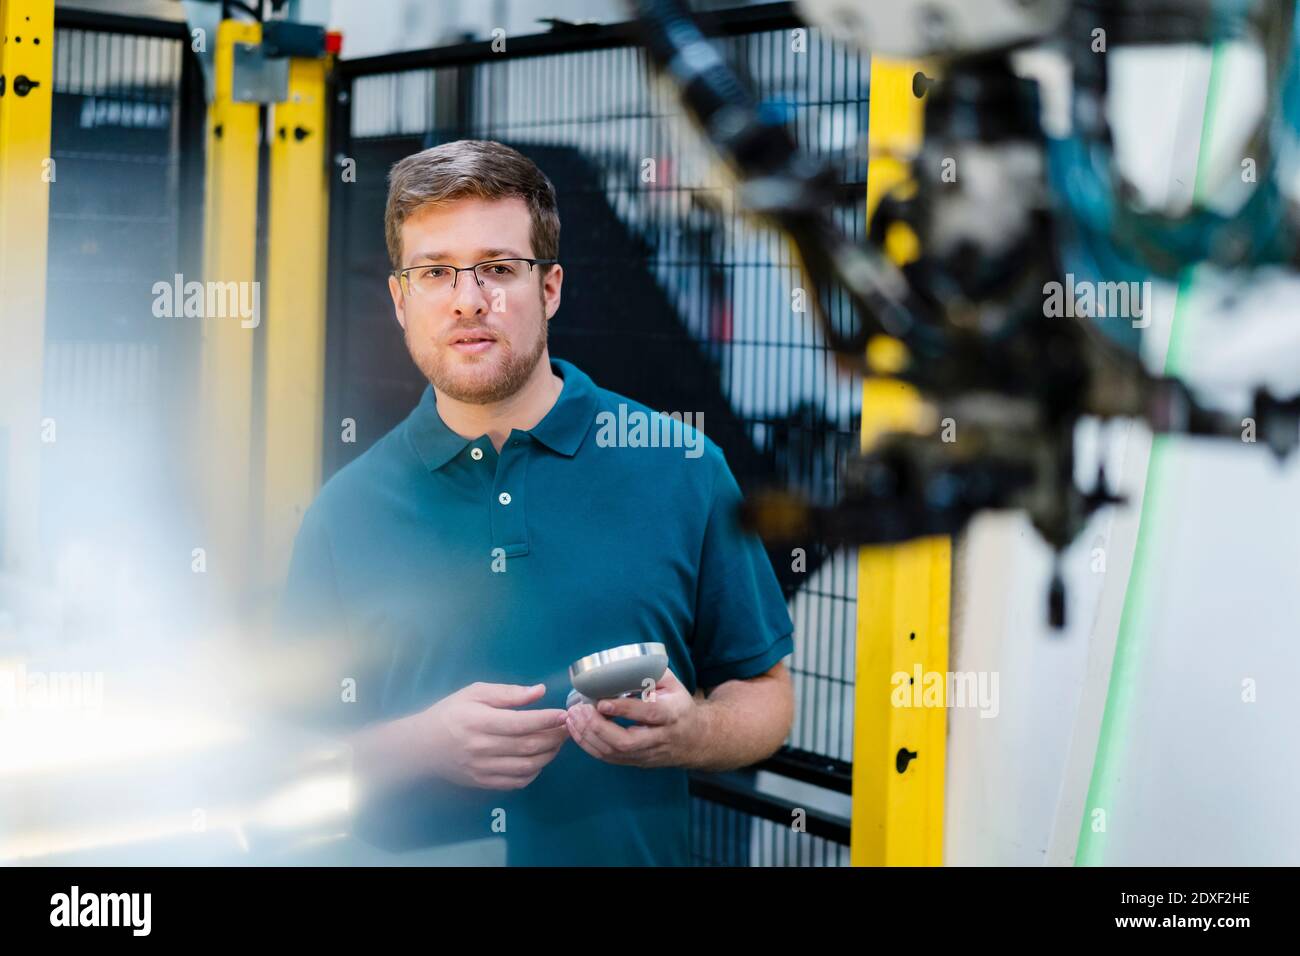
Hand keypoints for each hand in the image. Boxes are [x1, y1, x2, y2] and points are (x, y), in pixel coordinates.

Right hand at [426, 682, 568, 789]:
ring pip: (527, 766)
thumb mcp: (474, 693)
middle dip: (554, 737)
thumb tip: (539, 692)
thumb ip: (508, 693)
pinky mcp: (483, 782)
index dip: (546, 719)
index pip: (520, 723)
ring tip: (557, 742)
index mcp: (479, 721)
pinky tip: (539, 759)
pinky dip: (534, 772)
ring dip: (549, 755)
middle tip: (567, 727)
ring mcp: (483, 768)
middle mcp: (482, 747)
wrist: (422, 746)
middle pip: (528, 746)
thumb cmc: (450, 713)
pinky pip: (517, 782)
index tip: (563, 714)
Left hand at [565, 668, 703, 768]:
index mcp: (671, 714)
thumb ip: (651, 673)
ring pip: (614, 753)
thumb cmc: (679, 706)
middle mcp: (659, 738)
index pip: (648, 714)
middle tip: (580, 710)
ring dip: (588, 737)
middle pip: (626, 742)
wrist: (695, 740)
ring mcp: (646, 754)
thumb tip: (624, 661)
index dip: (624, 709)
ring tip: (572, 718)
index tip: (601, 702)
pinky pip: (609, 758)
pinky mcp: (636, 762)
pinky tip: (577, 730)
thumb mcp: (673, 684)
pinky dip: (589, 745)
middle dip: (599, 727)